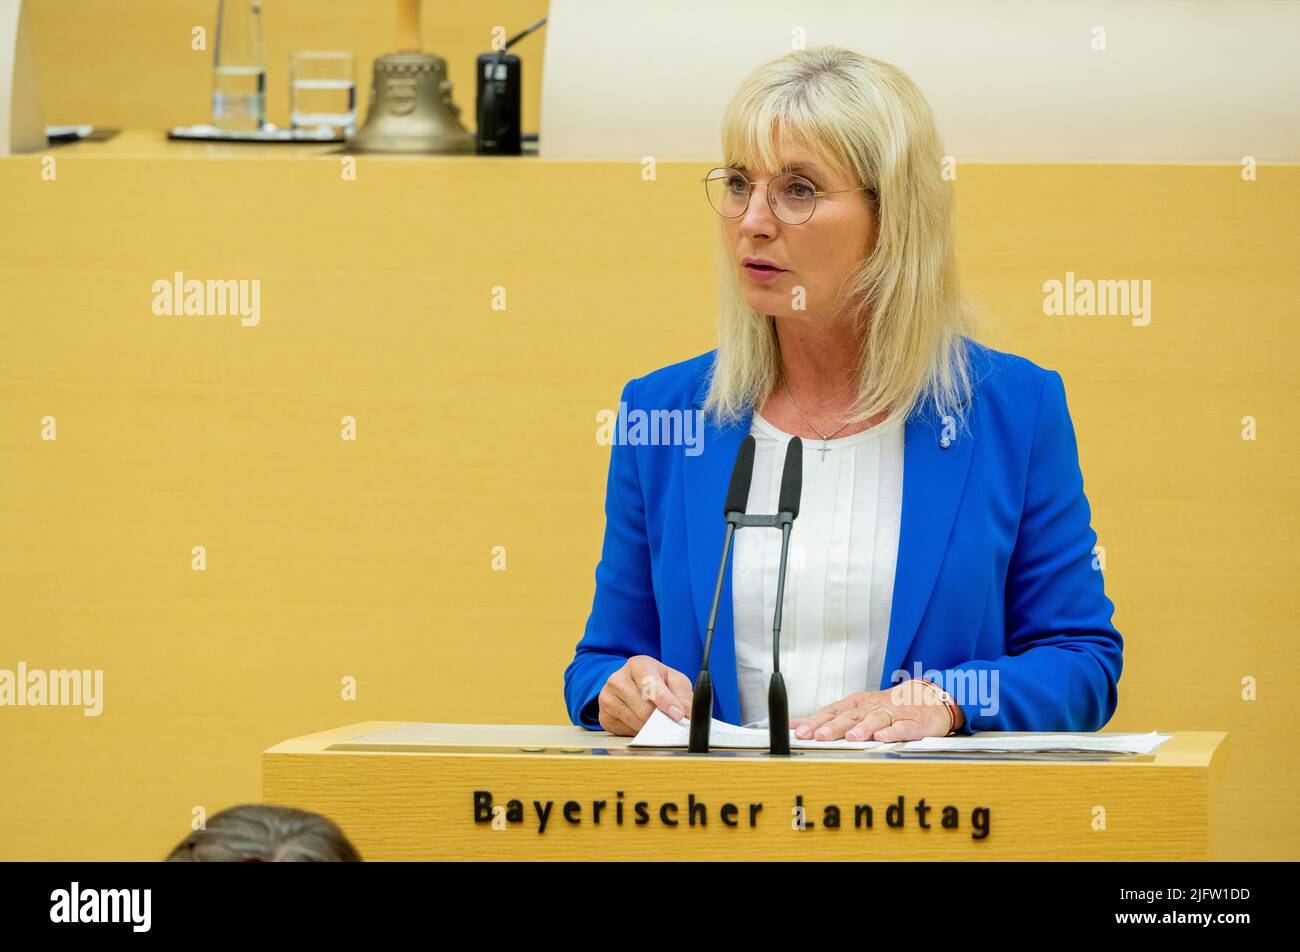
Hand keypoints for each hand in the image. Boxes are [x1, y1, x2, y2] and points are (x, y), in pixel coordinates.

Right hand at [597, 655, 693, 735]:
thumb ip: (683, 695)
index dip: (666, 702)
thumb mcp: (673, 680)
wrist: (631, 684)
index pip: (650, 686)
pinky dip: (639, 733)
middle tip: (672, 724)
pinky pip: (626, 733)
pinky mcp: (604, 716)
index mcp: (637, 665)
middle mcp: (618, 679)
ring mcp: (607, 698)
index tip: (678, 715)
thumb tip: (687, 712)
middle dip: (662, 720)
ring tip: (658, 723)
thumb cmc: (655, 681)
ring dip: (652, 729)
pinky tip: (642, 724)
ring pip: (636, 723)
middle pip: (644, 709)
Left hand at [789, 680, 963, 741]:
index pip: (832, 711)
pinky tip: (882, 738)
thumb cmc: (888, 706)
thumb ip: (826, 719)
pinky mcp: (913, 722)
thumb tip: (795, 725)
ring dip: (863, 728)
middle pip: (850, 715)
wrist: (929, 698)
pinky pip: (902, 727)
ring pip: (876, 719)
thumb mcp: (856, 709)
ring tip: (851, 737)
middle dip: (833, 726)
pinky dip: (892, 733)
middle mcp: (872, 706)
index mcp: (857, 704)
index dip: (815, 721)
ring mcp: (893, 713)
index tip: (800, 731)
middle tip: (818, 736)